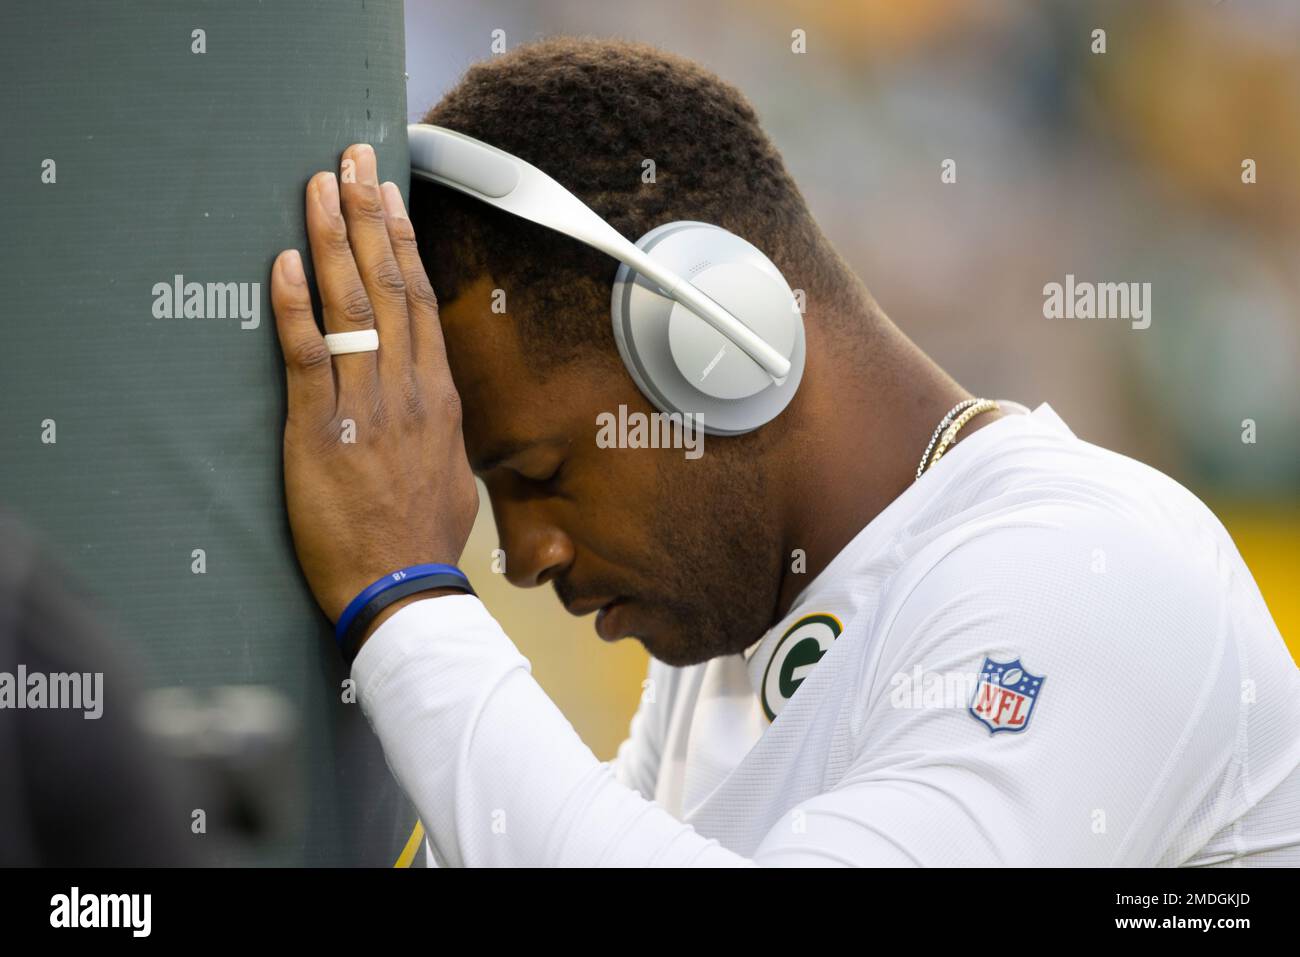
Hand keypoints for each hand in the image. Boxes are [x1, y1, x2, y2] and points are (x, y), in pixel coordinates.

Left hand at [270, 143, 478, 623]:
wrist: (404, 590)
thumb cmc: (423, 540)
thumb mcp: (452, 476)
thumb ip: (439, 431)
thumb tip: (433, 407)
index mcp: (439, 398)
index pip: (420, 302)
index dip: (403, 243)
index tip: (390, 197)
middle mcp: (408, 390)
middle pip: (390, 285)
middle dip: (371, 215)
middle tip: (354, 159)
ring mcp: (367, 408)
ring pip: (353, 308)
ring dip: (334, 239)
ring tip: (320, 185)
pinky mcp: (321, 432)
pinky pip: (310, 358)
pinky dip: (297, 308)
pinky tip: (287, 262)